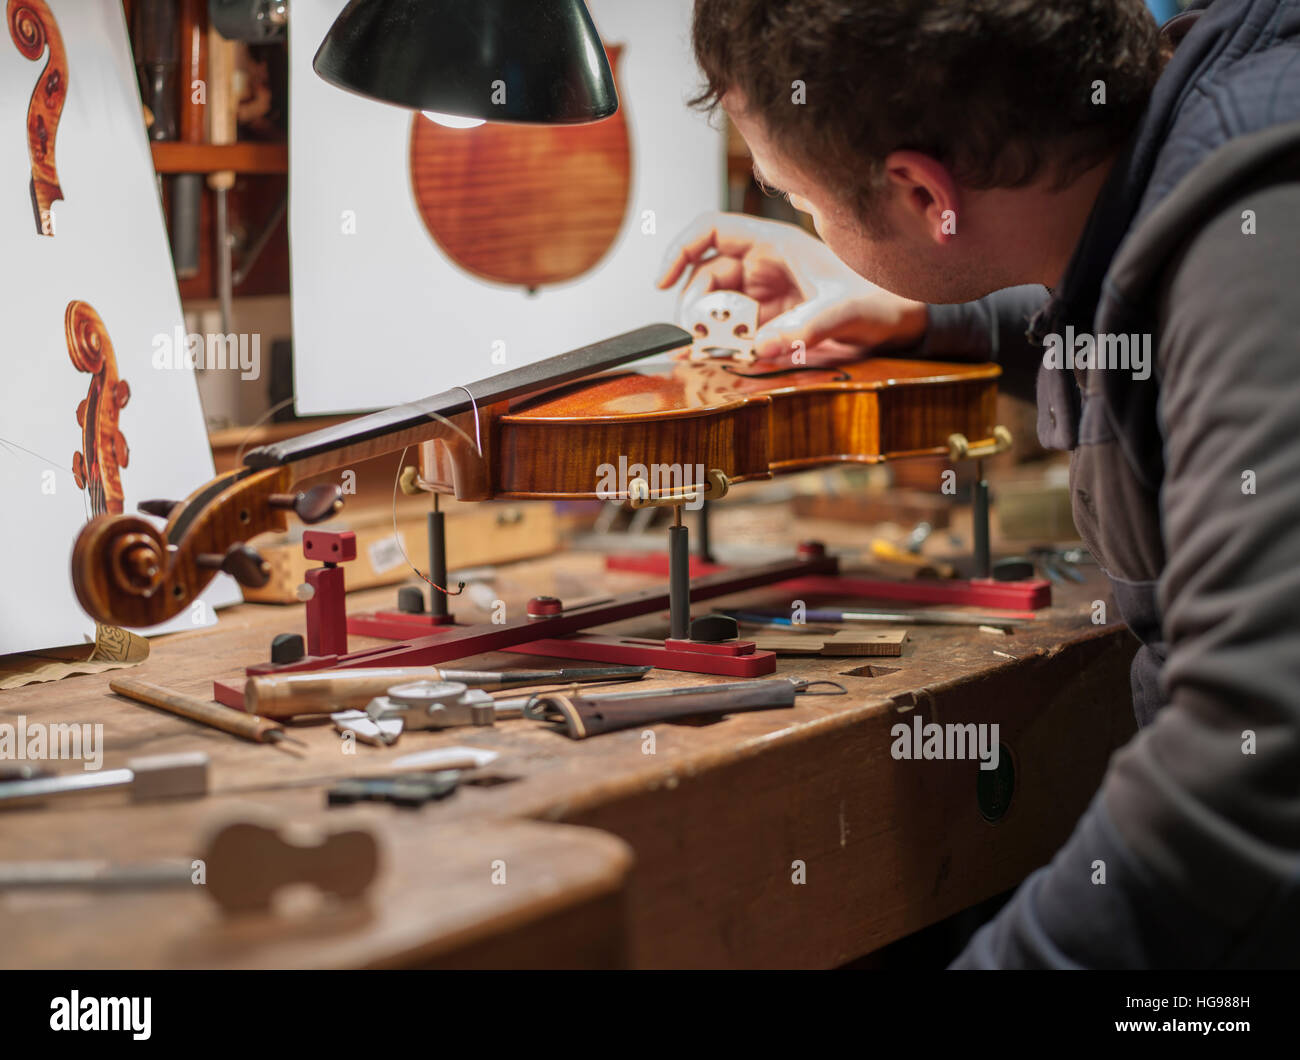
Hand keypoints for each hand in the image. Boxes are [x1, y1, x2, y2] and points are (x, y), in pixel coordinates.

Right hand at [657, 211, 926, 364]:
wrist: (896, 324)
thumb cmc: (876, 300)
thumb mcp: (842, 311)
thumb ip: (803, 328)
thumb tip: (760, 348)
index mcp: (774, 244)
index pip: (711, 231)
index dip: (680, 250)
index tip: (662, 281)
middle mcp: (762, 265)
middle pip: (705, 276)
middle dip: (694, 306)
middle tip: (696, 337)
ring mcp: (763, 293)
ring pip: (715, 306)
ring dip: (705, 329)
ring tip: (703, 353)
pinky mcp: (766, 320)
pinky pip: (732, 330)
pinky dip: (720, 345)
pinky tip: (712, 360)